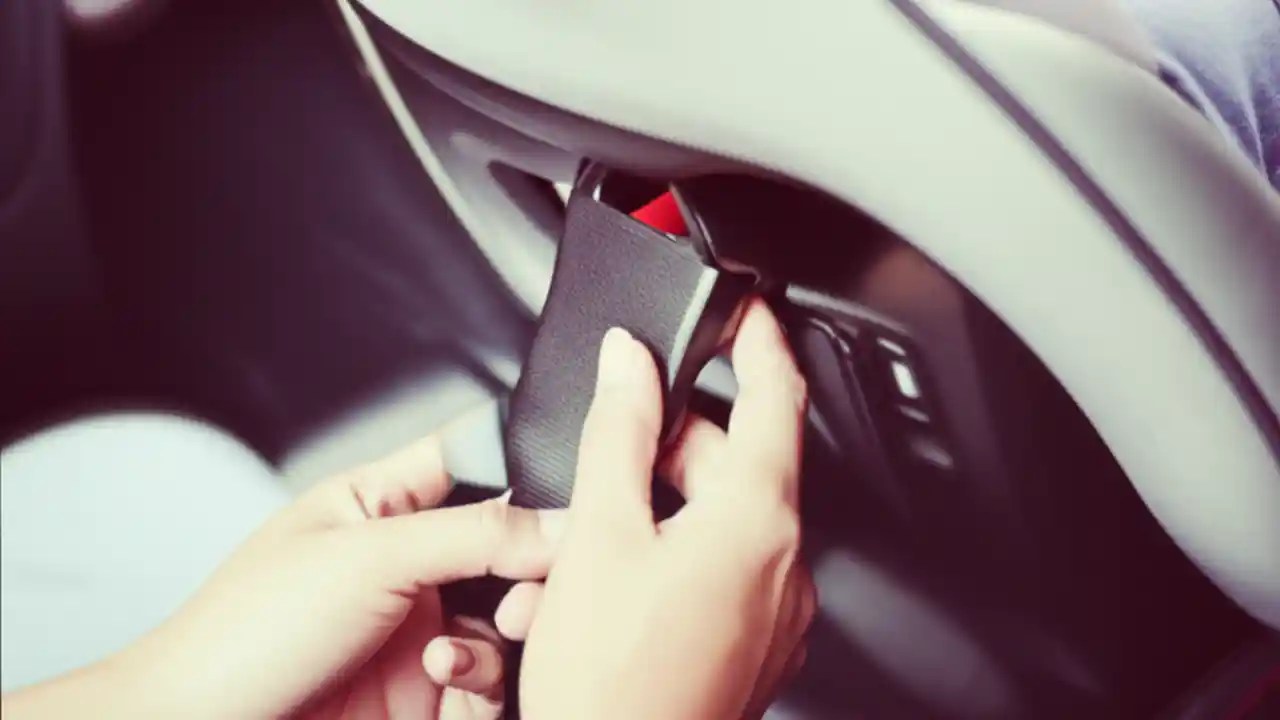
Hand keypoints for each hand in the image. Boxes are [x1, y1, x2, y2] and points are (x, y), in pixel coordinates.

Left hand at [81, 438, 559, 718]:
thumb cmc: (244, 633)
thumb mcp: (368, 556)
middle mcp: (411, 563)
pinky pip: (494, 677)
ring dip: (515, 624)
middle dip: (536, 560)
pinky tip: (451, 679)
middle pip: (510, 544)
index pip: (472, 458)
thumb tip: (563, 524)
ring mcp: (422, 629)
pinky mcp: (430, 693)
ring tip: (497, 631)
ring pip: (513, 614)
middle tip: (541, 576)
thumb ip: (473, 532)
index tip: (578, 480)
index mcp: (383, 502)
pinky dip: (488, 678)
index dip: (525, 461)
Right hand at [517, 299, 815, 719]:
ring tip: (584, 539)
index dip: (759, 338)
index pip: (778, 395)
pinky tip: (612, 577)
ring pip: (723, 517)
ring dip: (659, 505)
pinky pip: (723, 568)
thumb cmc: (613, 685)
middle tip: (609, 446)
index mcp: (759, 521)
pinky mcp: (755, 643)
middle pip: (738, 459)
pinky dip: (674, 552)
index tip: (744, 308)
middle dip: (671, 441)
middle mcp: (785, 564)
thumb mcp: (599, 536)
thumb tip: (630, 363)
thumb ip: (618, 433)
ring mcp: (776, 610)